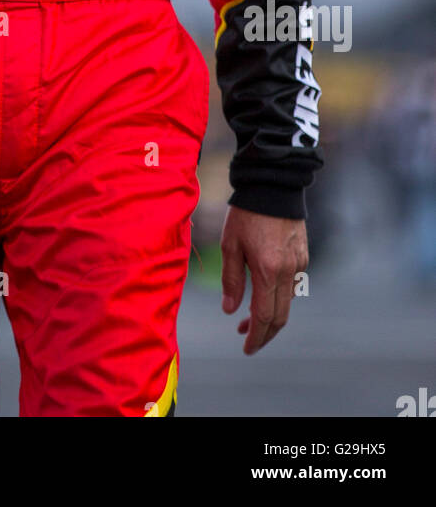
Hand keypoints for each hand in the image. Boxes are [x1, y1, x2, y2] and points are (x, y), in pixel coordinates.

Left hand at [220, 206, 307, 354]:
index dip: (255, 337)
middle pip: (280, 317)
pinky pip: (293, 287)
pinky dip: (279, 299)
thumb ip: (231, 280)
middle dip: (264, 333)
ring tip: (249, 317)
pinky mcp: (303, 256)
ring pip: (288, 303)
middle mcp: (288, 272)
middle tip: (247, 340)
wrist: (273, 184)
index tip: (246, 348)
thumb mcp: (230, 244)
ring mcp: (299, 264)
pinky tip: (264, 294)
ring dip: (271, 316)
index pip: (263, 317)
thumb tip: (230, 311)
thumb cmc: (246, 212)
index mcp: (268, 271)